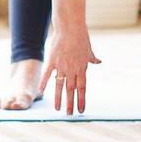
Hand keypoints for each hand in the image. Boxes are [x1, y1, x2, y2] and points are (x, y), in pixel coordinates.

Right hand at [38, 0, 100, 115]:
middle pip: (71, 90)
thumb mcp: (89, 49)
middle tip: (70, 114)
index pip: (82, 88)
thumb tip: (99, 62)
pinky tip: (41, 91)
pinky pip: (47, 73)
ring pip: (60, 85)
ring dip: (59, 98)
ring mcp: (62, 65)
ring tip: (58, 109)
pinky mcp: (52, 60)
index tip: (81, 110)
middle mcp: (72, 69)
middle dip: (70, 103)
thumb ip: (92, 58)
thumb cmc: (81, 37)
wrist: (71, 27)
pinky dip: (44, 82)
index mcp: (82, 68)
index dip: (82, 99)